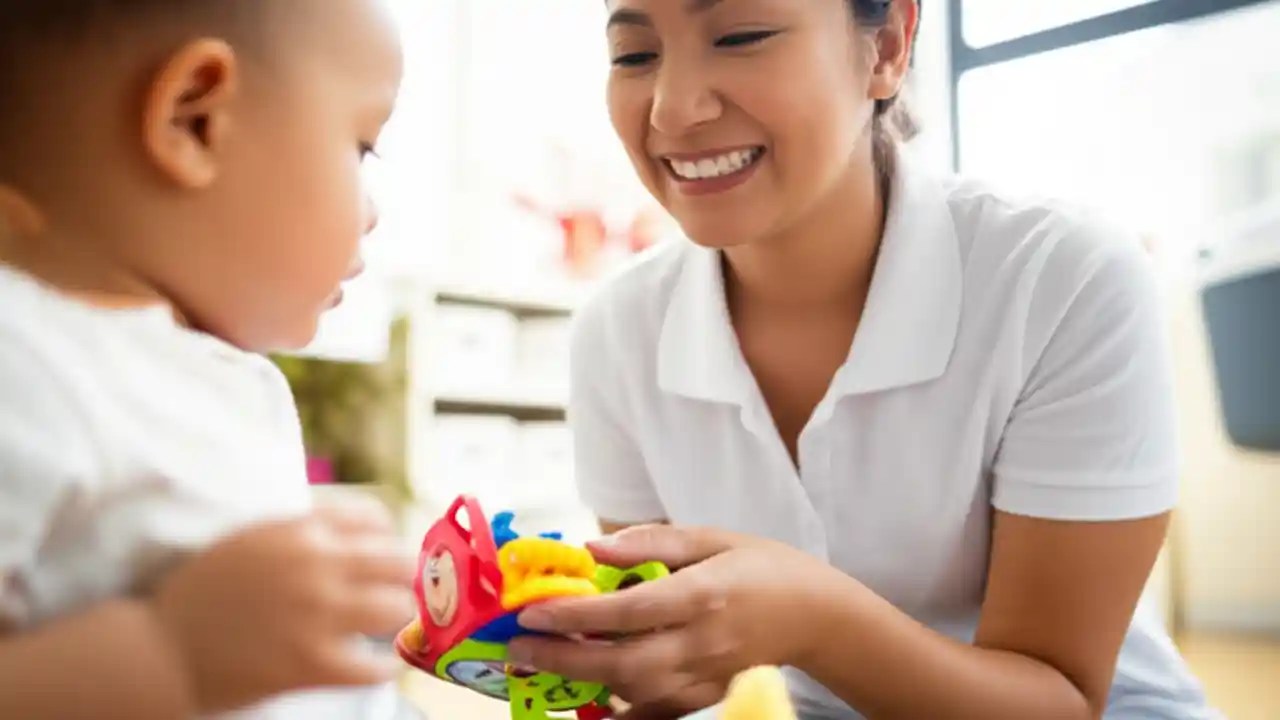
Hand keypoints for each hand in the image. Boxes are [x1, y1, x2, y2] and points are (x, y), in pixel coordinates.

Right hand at [151, 498, 416, 712]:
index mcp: (300, 529)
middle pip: (398, 560)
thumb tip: (361, 534)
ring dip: (397, 617)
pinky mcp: (311, 664)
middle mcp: (316, 565)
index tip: (384, 557)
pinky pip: (375, 665)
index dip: (387, 540)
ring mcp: (317, 614)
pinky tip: (380, 664)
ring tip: (388, 626)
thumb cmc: (204, 592)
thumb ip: (305, 531)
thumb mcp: (255, 538)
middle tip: (393, 592)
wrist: (160, 650)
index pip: (376, 519)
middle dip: (400, 577)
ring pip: (396, 607)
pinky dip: (386, 665)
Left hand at [507, 525, 841, 719]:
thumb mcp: (713, 536)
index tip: (532, 610)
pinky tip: (586, 699)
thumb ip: (652, 541)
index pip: (628, 612)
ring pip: (634, 694)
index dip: (575, 615)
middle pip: (622, 664)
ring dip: (582, 683)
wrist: (817, 616)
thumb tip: (593, 548)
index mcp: (702, 595)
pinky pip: (654, 715)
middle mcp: (701, 643)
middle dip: (563, 659)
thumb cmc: (763, 567)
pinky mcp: (706, 696)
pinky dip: (618, 712)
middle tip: (519, 647)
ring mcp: (705, 677)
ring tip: (540, 662)